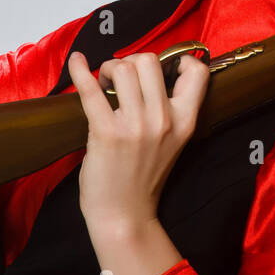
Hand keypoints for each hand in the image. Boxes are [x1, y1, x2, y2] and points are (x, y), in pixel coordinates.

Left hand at [69, 50, 209, 234]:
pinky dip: (80, 70)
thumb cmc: (143, 177)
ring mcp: (136, 126)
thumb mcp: (172, 142)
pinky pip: (91, 90)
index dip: (180, 59)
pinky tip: (77, 62)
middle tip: (119, 79)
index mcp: (185, 121)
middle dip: (130, 62)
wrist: (124, 215)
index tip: (162, 65)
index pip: (198, 73)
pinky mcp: (106, 132)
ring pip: (123, 68)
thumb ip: (168, 110)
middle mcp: (164, 120)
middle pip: (149, 61)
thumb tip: (145, 71)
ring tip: (102, 85)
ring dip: (108, 69)